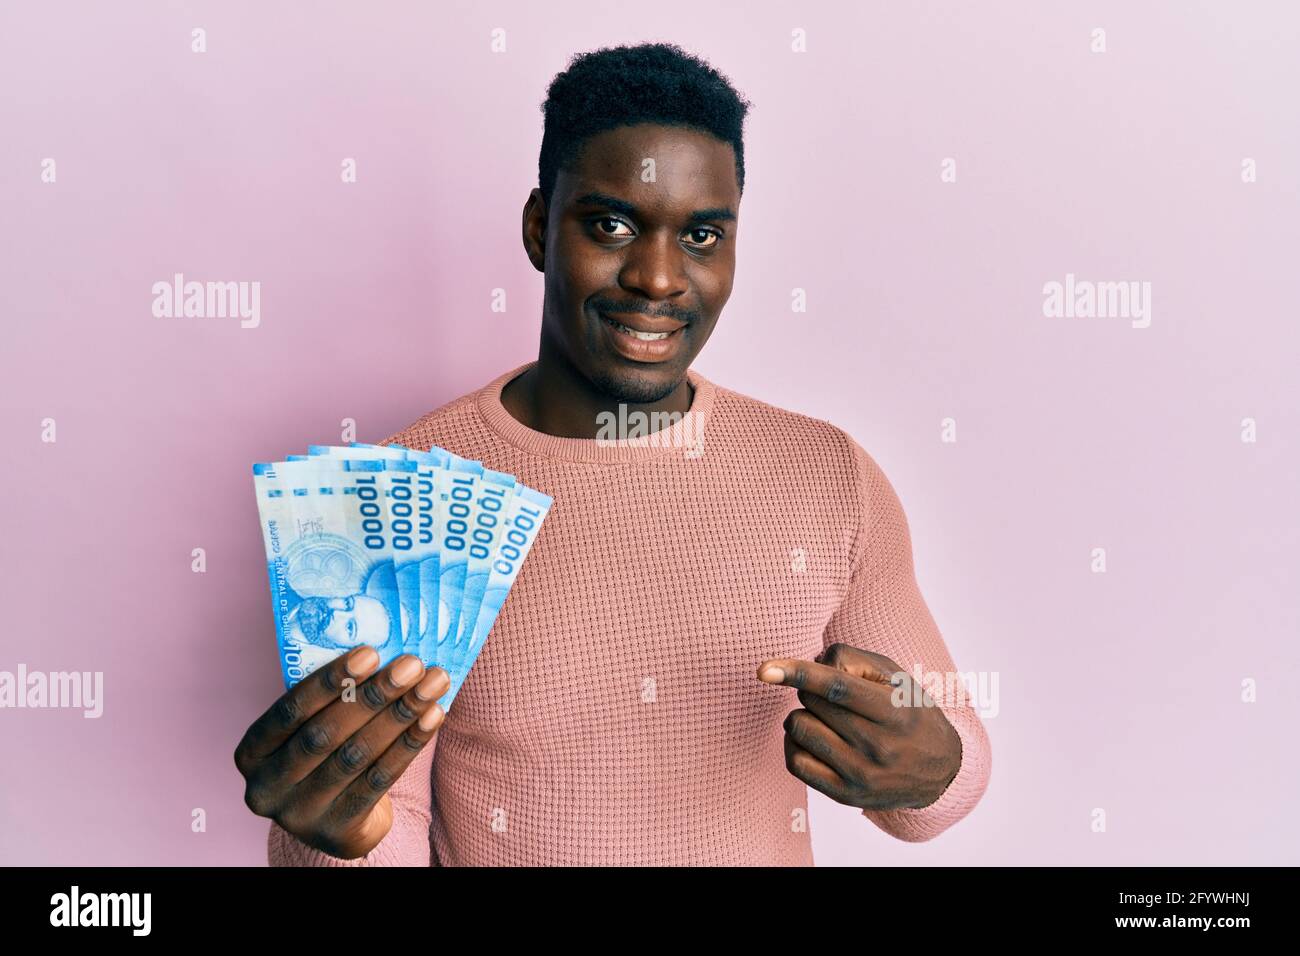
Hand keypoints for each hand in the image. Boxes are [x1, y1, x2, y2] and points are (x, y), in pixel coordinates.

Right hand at [234, 646, 448, 858]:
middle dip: (374, 695)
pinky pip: (380, 779)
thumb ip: (328, 699)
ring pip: (358, 755)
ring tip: (432, 685)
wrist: (337, 822)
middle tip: (411, 665)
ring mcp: (300, 814)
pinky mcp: (337, 830)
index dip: (329, 681)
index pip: (290, 711)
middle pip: (326, 733)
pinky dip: (409, 743)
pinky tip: (433, 716)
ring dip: (401, 714)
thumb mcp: (308, 730)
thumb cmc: (324, 756)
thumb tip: (381, 652)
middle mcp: (268, 787)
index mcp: (252, 753)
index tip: (370, 653)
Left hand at [757, 643, 961, 811]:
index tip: (765, 669)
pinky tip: (813, 738)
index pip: (837, 687)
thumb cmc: (909, 712)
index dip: (798, 673)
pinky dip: (795, 742)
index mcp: (894, 711)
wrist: (940, 771)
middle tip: (832, 697)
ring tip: (825, 718)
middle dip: (811, 689)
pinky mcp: (845, 795)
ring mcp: (861, 774)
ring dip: (803, 715)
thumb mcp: (895, 677)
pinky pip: (795, 762)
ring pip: (799, 728)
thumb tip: (812, 664)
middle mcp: (878, 746)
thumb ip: (853, 660)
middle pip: (812, 703)